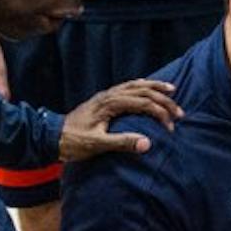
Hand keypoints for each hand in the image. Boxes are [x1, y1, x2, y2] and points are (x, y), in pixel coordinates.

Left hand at [60, 78, 181, 162]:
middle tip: (179, 112)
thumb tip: (148, 143)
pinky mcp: (103, 99)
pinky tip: (146, 87)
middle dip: (164, 100)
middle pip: (143, 91)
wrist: (51, 136)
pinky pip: (127, 87)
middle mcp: (109, 95)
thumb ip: (122, 142)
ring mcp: (105, 95)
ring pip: (136, 85)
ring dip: (154, 88)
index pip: (143, 103)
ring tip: (171, 90)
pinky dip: (141, 86)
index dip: (160, 113)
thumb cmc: (73, 142)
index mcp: (110, 104)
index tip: (170, 127)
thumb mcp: (98, 145)